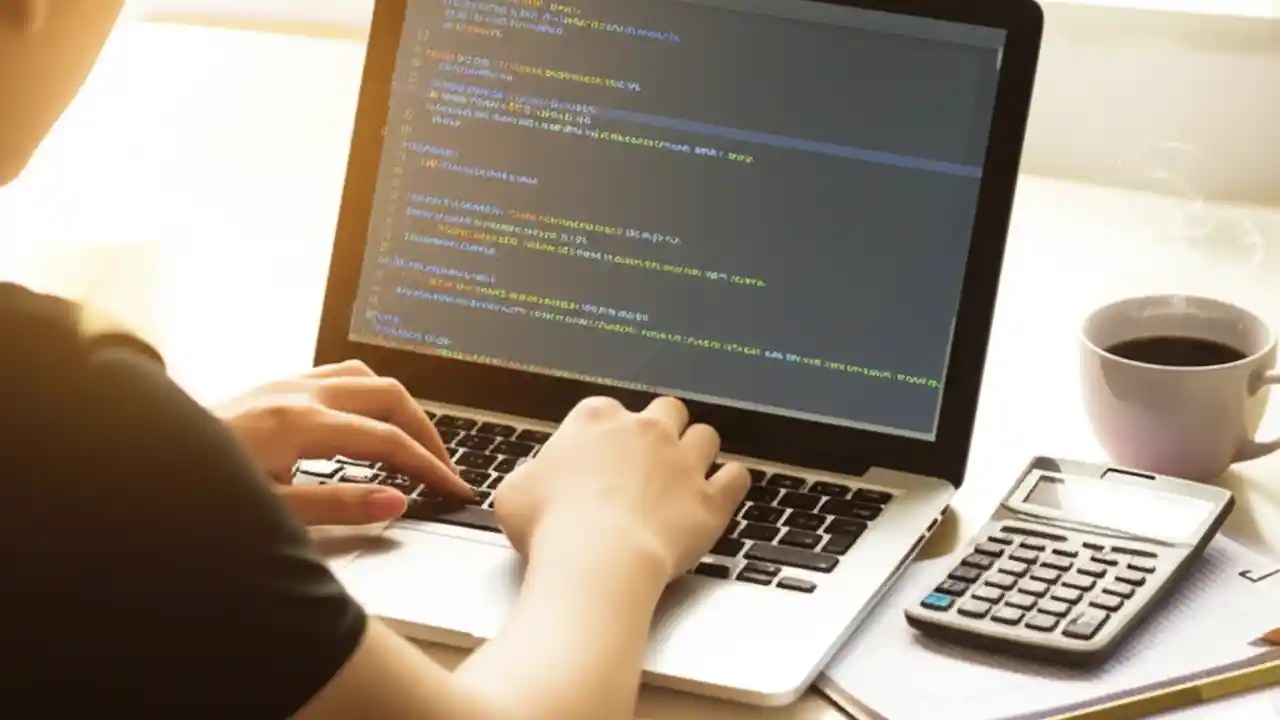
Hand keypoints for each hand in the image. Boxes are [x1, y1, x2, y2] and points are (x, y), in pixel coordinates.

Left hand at [212, 360, 471, 524]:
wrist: (142, 464)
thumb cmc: (199, 493)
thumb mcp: (272, 510)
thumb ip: (339, 504)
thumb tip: (395, 501)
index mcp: (301, 422)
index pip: (388, 439)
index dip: (429, 465)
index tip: (454, 487)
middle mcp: (298, 392)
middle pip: (390, 395)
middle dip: (426, 430)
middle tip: (444, 465)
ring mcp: (285, 383)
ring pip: (366, 377)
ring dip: (400, 406)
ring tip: (414, 441)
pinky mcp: (274, 385)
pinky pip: (339, 375)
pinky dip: (368, 395)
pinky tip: (367, 420)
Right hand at [494, 396, 749, 580]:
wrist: (598, 558)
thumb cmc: (551, 526)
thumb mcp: (514, 494)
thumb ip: (529, 477)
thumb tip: (532, 483)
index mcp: (595, 420)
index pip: (605, 409)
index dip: (605, 433)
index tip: (599, 455)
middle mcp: (645, 430)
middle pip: (666, 410)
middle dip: (661, 429)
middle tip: (649, 459)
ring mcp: (683, 461)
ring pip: (705, 436)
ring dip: (698, 451)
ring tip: (687, 474)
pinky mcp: (710, 498)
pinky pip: (737, 476)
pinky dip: (732, 482)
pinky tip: (723, 491)